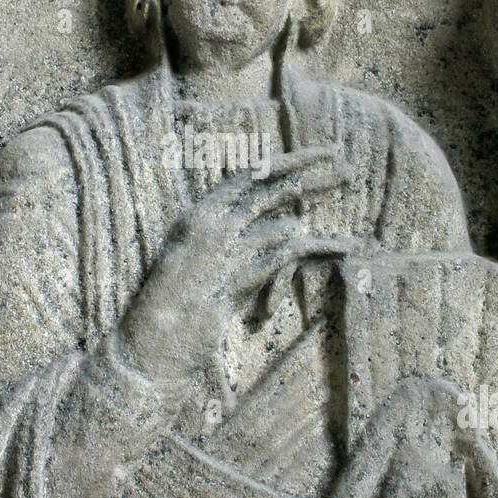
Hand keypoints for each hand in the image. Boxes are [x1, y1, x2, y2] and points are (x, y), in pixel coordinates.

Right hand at [116, 146, 352, 384]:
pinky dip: (319, 249)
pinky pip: (286, 257)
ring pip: (283, 224)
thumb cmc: (174, 305)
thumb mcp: (199, 258)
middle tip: (348, 169)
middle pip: (271, 189)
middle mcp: (209, 225)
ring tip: (348, 236)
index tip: (320, 154)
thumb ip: (234, 234)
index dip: (289, 161)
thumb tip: (283, 220)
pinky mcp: (234, 281)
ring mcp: (221, 252)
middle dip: (313, 176)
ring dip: (319, 232)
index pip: (250, 174)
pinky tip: (344, 248)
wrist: (150, 343)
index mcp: (198, 214)